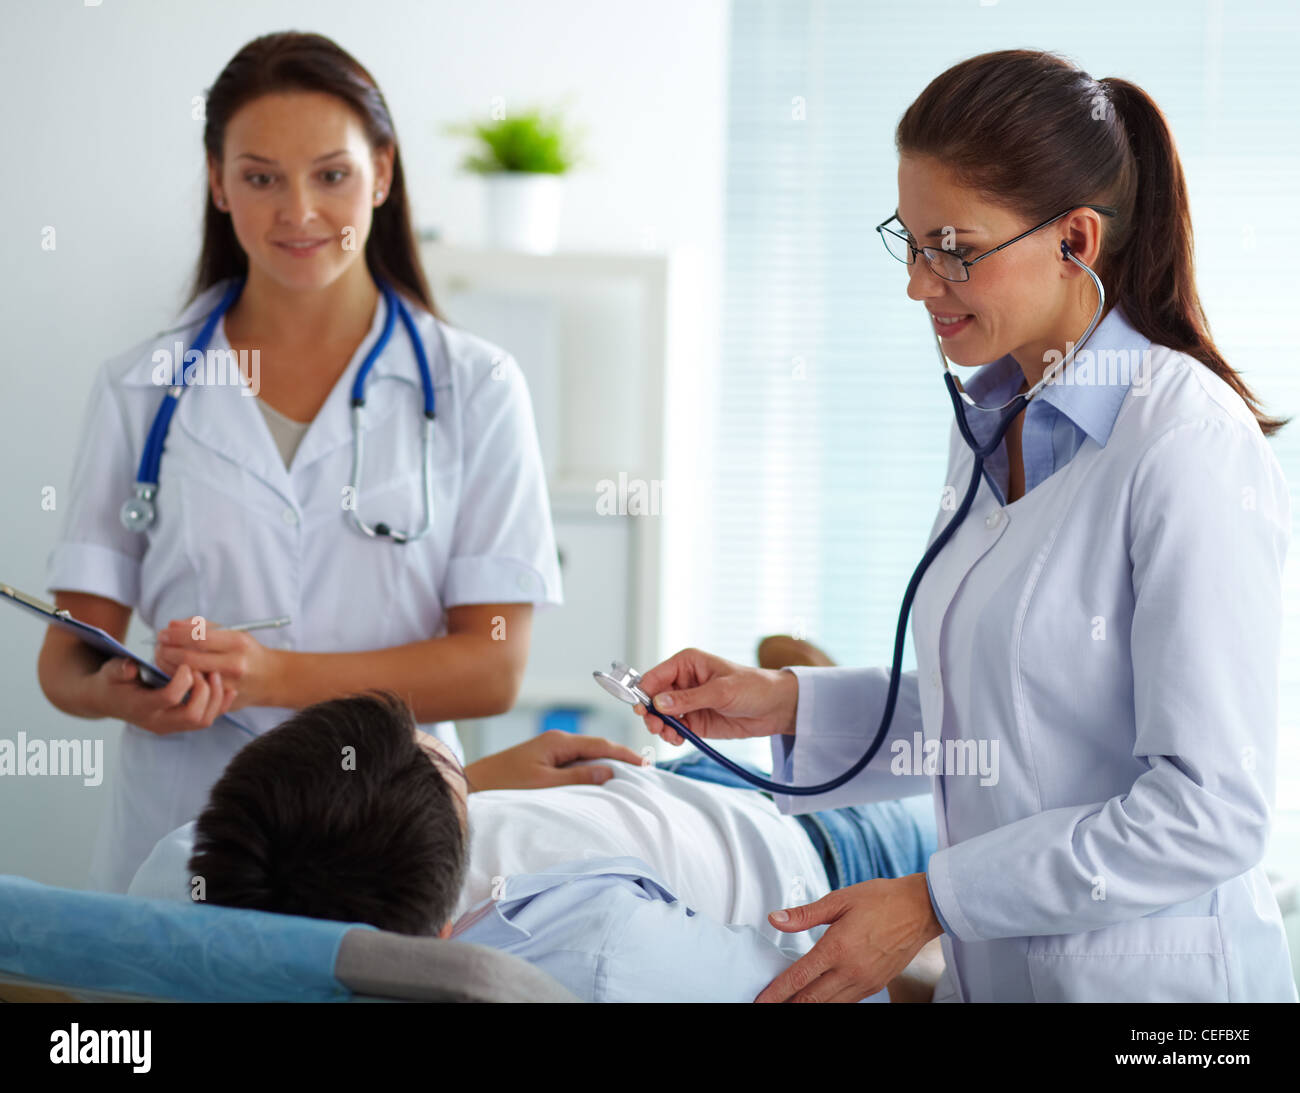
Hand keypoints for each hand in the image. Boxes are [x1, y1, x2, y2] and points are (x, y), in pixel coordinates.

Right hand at [86, 657, 235, 735]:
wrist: (108, 700)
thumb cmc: (112, 682)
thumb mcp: (110, 672)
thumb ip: (119, 669)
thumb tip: (130, 667)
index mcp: (140, 707)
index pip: (170, 697)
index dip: (183, 679)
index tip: (185, 663)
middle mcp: (157, 721)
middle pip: (193, 715)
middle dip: (204, 690)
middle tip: (204, 670)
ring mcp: (171, 725)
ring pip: (204, 720)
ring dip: (215, 697)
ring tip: (214, 675)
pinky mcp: (180, 724)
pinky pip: (207, 719)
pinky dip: (221, 705)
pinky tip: (228, 688)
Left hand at [155, 619, 276, 710]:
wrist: (270, 678)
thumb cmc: (248, 652)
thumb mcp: (233, 632)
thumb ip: (203, 626)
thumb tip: (173, 625)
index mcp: (238, 643)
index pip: (198, 637)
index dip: (176, 635)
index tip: (163, 632)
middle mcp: (234, 664)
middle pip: (188, 657)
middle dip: (166, 649)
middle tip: (158, 644)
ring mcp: (226, 685)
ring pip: (186, 675)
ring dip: (167, 663)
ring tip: (162, 654)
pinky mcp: (220, 699)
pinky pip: (190, 687)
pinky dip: (176, 677)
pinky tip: (172, 668)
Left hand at [464, 729, 646, 791]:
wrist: (474, 785)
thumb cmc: (506, 785)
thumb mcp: (545, 784)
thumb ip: (578, 777)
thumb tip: (609, 770)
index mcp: (559, 741)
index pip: (600, 744)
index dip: (624, 754)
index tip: (645, 765)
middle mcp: (556, 740)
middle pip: (596, 746)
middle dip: (619, 756)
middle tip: (642, 770)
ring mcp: (549, 749)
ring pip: (586, 753)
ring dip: (605, 762)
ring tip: (626, 775)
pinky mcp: (543, 759)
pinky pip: (574, 761)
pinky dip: (590, 767)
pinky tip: (597, 777)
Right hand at [628, 647, 798, 745]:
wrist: (776, 708)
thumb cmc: (754, 687)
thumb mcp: (721, 691)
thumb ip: (688, 698)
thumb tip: (658, 703)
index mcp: (686, 663)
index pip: (655, 676)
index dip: (644, 692)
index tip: (642, 709)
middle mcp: (683, 682)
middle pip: (652, 698)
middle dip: (650, 713)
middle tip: (657, 726)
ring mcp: (687, 702)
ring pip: (660, 716)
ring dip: (659, 727)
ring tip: (670, 735)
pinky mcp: (694, 721)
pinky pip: (673, 729)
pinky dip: (671, 735)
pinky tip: (678, 739)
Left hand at [755, 873, 942, 1002]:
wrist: (921, 909)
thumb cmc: (882, 899)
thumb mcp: (840, 899)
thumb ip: (805, 914)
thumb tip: (775, 919)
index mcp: (838, 947)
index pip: (799, 977)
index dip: (776, 992)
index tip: (760, 1000)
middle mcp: (851, 970)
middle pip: (811, 1000)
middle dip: (788, 1004)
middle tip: (768, 1005)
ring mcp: (865, 982)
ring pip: (829, 1006)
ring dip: (807, 1006)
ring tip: (789, 1003)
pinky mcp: (876, 985)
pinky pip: (847, 1002)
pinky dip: (829, 1004)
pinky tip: (818, 999)